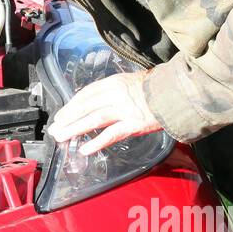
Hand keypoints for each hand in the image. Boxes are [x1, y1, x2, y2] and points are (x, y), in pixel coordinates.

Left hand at [44, 72, 162, 155]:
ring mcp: (125, 109)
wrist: (177, 92)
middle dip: (68, 118)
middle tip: (55, 129)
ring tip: (62, 137)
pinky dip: (97, 142)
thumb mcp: (129, 82)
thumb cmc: (154, 88)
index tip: (61, 115)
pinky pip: (112, 134)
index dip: (71, 105)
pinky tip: (84, 149)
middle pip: (86, 106)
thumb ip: (112, 91)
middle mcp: (116, 94)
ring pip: (94, 119)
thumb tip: (95, 103)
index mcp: (113, 83)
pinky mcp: (135, 124)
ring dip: (75, 129)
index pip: (86, 94)